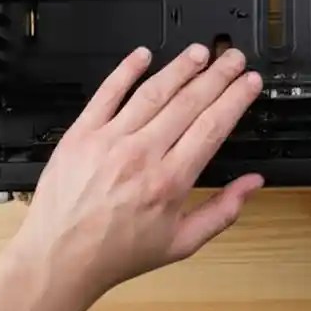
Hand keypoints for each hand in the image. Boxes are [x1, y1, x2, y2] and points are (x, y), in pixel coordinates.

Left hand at [4, 44, 264, 302]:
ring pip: (152, 92)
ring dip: (180, 67)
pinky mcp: (81, 134)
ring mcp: (109, 141)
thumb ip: (223, 212)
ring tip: (200, 52)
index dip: (235, 99)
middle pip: (188, 102)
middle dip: (217, 75)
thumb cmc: (115, 253)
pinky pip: (106, 93)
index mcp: (169, 182)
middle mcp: (141, 156)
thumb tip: (252, 184)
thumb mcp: (180, 244)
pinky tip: (142, 55)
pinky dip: (126, 70)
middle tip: (233, 58)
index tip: (249, 83)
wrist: (58, 258)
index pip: (212, 127)